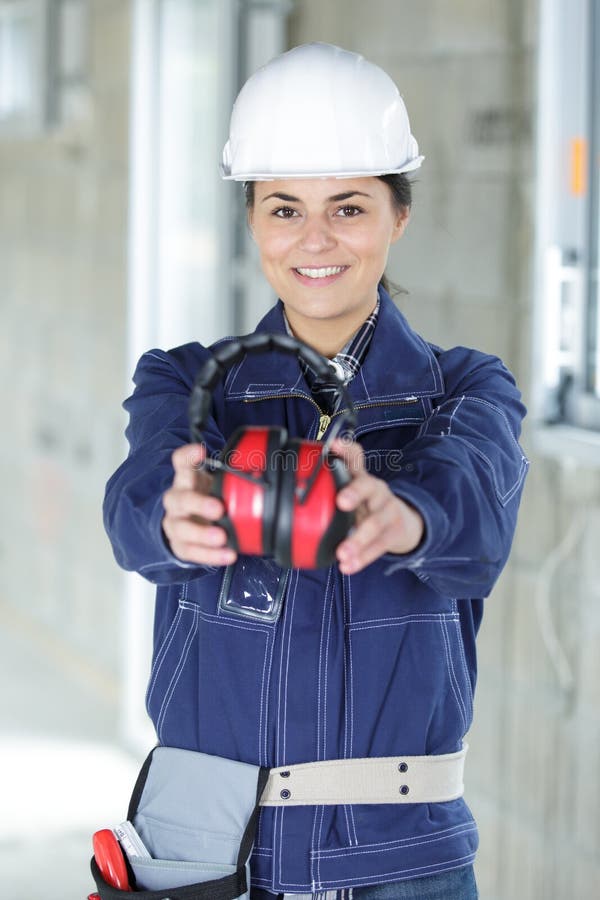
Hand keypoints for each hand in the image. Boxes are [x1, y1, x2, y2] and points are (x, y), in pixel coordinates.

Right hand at [162, 443, 236, 565]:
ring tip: (221, 537)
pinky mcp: (178, 544)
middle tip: (218, 509)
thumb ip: (234, 480)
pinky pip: (191, 551)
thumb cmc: (209, 499)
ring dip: (202, 533)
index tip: (200, 451)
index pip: (181, 462)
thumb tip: (269, 473)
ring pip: (181, 528)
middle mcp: (177, 499)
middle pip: (180, 499)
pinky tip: (227, 554)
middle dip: (199, 504)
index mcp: (187, 480)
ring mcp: (175, 522)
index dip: (188, 456)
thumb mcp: (217, 485)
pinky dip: (210, 555)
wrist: (191, 524)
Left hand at [331, 438, 424, 574]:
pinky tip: (347, 566)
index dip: (346, 450)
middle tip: (341, 502)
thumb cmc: (369, 504)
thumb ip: (335, 480)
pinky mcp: (393, 534)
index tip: (334, 446)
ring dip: (357, 539)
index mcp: (364, 479)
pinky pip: (378, 547)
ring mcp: (388, 513)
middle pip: (369, 488)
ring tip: (342, 553)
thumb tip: (308, 467)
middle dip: (355, 493)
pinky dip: (362, 558)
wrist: (404, 522)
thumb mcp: (355, 489)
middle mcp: (378, 492)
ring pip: (374, 524)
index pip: (356, 459)